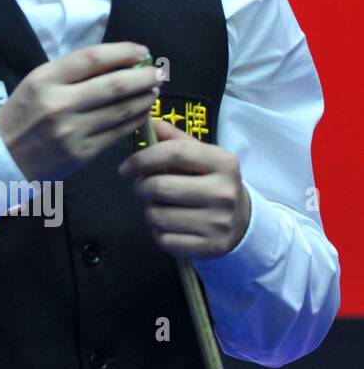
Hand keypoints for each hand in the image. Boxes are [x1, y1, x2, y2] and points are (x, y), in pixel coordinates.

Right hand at [0, 42, 159, 182]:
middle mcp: (59, 104)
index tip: (141, 51)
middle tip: (158, 72)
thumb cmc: (24, 111)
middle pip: (114, 85)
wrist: (3, 154)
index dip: (123, 52)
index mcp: (44, 80)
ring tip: (153, 90)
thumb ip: (73, 72)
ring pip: (121, 110)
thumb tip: (120, 61)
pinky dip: (135, 119)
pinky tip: (141, 111)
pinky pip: (118, 133)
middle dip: (144, 76)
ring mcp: (71, 131)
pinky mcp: (82, 153)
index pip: (92, 59)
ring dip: (144, 98)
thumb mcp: (38, 82)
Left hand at [119, 117, 250, 258]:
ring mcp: (219, 222)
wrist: (243, 221)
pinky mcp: (211, 247)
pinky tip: (169, 225)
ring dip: (149, 210)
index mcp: (223, 162)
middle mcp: (224, 192)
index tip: (125, 167)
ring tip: (159, 206)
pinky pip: (164, 239)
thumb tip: (147, 121)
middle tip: (142, 187)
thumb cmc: (211, 182)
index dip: (141, 158)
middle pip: (160, 187)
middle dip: (141, 187)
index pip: (173, 153)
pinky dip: (158, 232)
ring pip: (157, 216)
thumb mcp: (201, 156)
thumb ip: (174, 138)